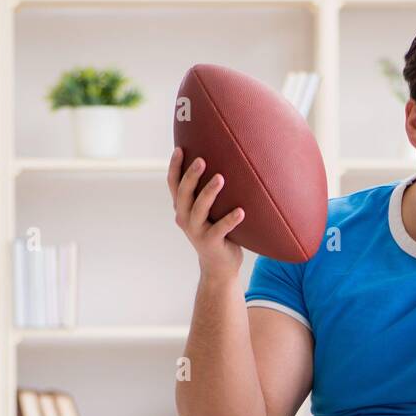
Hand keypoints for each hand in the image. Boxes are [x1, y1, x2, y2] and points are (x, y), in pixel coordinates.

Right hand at [168, 146, 244, 278]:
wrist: (218, 266)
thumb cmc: (215, 232)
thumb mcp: (207, 212)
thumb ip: (207, 193)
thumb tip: (221, 162)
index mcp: (182, 208)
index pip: (173, 184)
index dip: (174, 167)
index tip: (180, 149)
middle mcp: (185, 219)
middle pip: (184, 194)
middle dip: (191, 176)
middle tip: (202, 160)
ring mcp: (197, 232)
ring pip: (199, 209)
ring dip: (209, 193)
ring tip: (221, 178)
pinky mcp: (211, 243)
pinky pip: (220, 229)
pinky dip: (230, 220)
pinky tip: (241, 211)